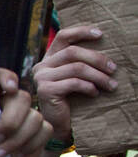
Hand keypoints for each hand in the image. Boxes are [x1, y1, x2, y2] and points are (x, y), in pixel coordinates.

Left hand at [0, 68, 50, 156]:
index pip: (0, 77)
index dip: (6, 78)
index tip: (8, 90)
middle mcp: (10, 104)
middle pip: (21, 98)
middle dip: (10, 120)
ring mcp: (27, 117)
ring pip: (35, 116)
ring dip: (17, 138)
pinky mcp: (40, 131)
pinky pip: (45, 130)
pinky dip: (31, 144)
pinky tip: (15, 156)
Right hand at [31, 26, 117, 142]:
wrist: (58, 125)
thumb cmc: (70, 100)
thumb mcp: (75, 77)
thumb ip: (80, 63)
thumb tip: (106, 49)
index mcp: (49, 59)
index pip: (63, 36)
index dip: (81, 32)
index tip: (101, 34)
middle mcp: (41, 66)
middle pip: (73, 52)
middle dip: (98, 59)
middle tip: (114, 68)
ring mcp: (41, 78)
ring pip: (76, 68)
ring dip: (98, 76)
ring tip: (111, 84)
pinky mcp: (45, 90)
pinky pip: (73, 83)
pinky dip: (89, 87)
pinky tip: (95, 93)